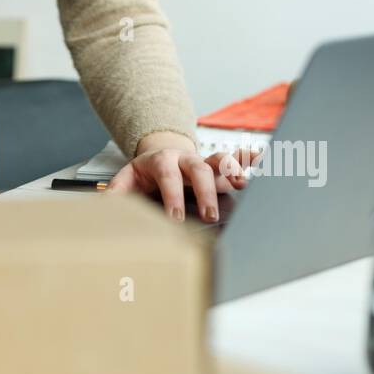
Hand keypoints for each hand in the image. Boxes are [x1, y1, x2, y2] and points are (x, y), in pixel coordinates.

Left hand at [104, 141, 262, 221]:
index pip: (168, 177)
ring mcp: (204, 161)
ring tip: (244, 184)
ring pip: (220, 159)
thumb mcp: (127, 179)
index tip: (176, 217)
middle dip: (206, 191)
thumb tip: (108, 205)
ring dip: (233, 169)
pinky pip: (238, 157)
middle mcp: (186, 159)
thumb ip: (118, 191)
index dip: (173, 197)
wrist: (160, 155)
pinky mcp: (218, 166)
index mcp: (162, 161)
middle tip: (210, 214)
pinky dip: (252, 158)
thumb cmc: (146, 173)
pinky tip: (266, 160)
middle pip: (198, 169)